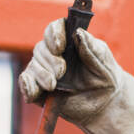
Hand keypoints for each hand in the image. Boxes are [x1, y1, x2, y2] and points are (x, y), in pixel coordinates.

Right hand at [18, 18, 133, 133]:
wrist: (106, 104)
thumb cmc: (106, 77)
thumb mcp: (104, 61)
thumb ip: (91, 48)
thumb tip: (78, 33)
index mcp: (69, 40)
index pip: (54, 29)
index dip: (54, 34)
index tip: (60, 46)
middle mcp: (54, 54)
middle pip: (41, 48)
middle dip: (49, 59)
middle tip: (62, 71)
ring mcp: (45, 71)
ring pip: (33, 66)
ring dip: (40, 74)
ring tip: (53, 85)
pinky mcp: (40, 90)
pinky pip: (26, 84)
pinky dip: (26, 86)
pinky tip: (34, 90)